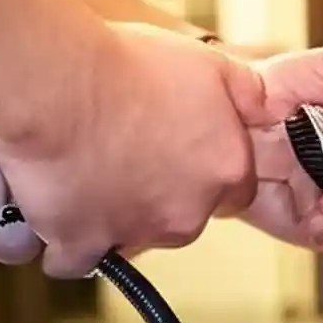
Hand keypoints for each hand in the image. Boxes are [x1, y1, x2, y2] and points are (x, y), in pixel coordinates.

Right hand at [0, 21, 255, 277]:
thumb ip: (247, 92)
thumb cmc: (125, 66)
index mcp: (225, 170)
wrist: (57, 85)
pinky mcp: (82, 245)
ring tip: (85, 175)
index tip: (179, 153)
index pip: (234, 190)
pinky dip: (64, 242)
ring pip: (130, 239)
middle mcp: (188, 212)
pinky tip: (55, 214)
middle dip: (160, 196)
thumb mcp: (209, 62)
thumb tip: (267, 107)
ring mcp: (135, 233)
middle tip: (126, 154)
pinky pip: (74, 260)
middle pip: (183, 217)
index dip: (205, 171)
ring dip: (113, 218)